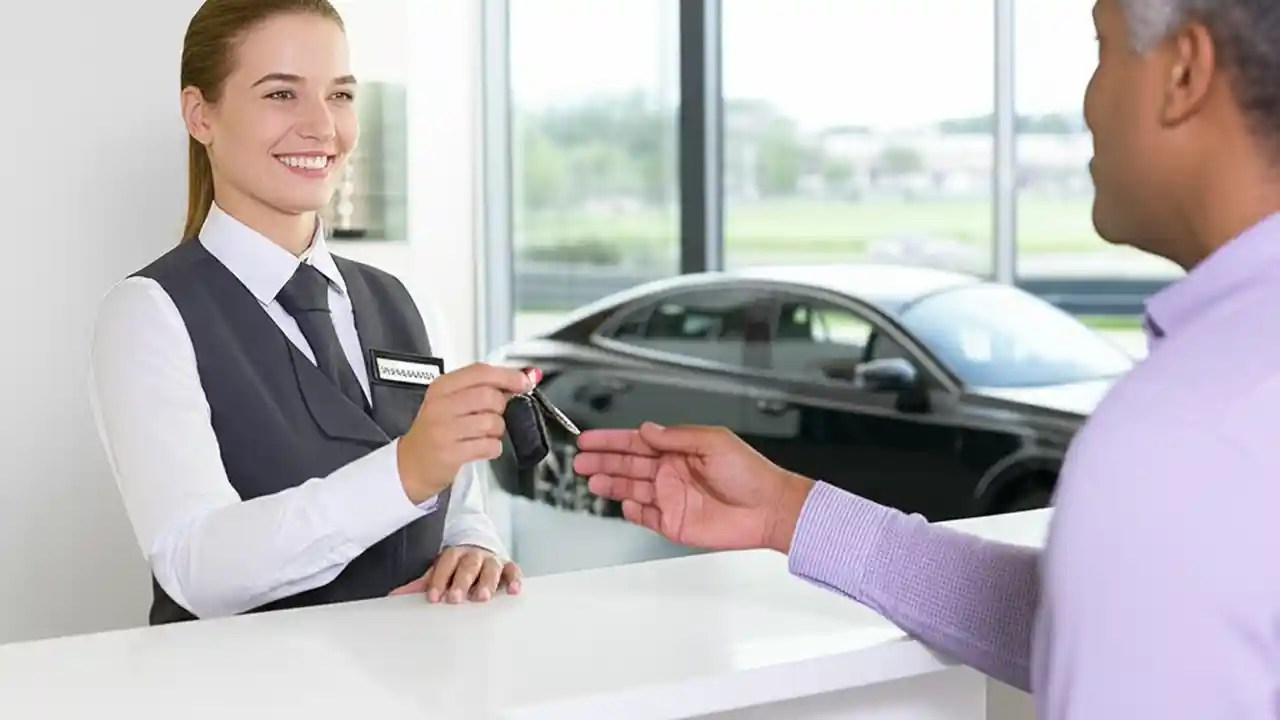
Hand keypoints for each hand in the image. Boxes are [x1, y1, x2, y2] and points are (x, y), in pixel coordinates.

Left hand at [389, 546, 523, 602]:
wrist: (480, 549)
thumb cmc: (457, 567)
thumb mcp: (439, 572)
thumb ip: (421, 584)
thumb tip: (394, 597)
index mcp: (454, 555)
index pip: (446, 564)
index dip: (440, 579)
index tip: (434, 597)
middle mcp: (474, 555)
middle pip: (468, 565)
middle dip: (462, 581)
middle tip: (456, 598)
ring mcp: (492, 560)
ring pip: (491, 568)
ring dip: (487, 582)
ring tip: (482, 597)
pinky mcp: (507, 566)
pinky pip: (513, 570)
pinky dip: (514, 579)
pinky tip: (513, 590)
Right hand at [397, 364, 537, 503]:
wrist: (410, 465)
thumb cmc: (436, 431)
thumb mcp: (452, 401)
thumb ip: (485, 387)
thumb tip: (526, 376)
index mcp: (441, 387)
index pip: (480, 372)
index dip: (508, 376)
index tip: (523, 382)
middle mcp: (440, 406)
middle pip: (489, 396)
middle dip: (501, 407)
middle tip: (493, 415)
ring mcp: (443, 430)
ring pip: (492, 422)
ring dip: (496, 430)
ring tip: (483, 434)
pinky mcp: (450, 453)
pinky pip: (489, 446)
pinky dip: (492, 447)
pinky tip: (481, 447)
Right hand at [573, 422, 814, 552]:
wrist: (770, 508)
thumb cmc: (750, 473)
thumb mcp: (713, 442)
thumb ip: (677, 437)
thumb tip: (648, 430)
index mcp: (678, 450)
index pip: (637, 442)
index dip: (611, 440)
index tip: (588, 439)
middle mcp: (671, 473)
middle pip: (627, 465)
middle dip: (601, 461)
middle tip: (580, 460)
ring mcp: (671, 498)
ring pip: (631, 489)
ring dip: (610, 484)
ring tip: (591, 479)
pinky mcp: (674, 522)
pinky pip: (646, 516)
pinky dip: (632, 511)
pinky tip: (625, 503)